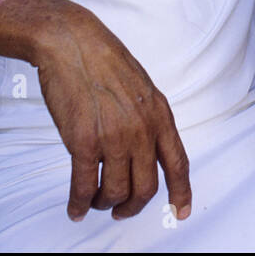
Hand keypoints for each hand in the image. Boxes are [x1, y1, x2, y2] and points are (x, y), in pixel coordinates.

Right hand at [35, 14, 191, 222]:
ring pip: (116, 192)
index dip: (181, 192)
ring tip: (96, 202)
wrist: (73, 43)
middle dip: (133, 206)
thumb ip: (147, 119)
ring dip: (105, 204)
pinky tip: (76, 208)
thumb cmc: (103, 61)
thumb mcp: (142, 88)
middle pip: (147, 187)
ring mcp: (114, 137)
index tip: (181, 211)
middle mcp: (142, 130)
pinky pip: (85, 186)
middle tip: (121, 210)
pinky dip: (80, 203)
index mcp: (160, 115)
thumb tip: (146, 148)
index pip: (178, 163)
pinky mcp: (85, 142)